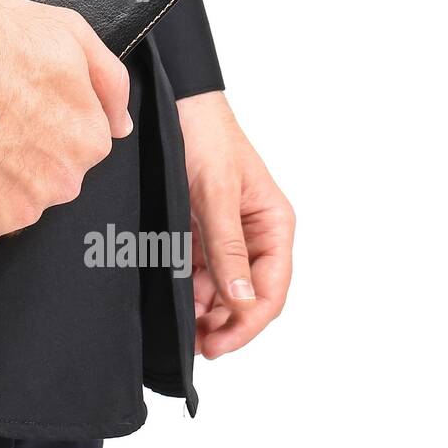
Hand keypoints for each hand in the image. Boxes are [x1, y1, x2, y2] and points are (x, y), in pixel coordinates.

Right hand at [0, 0, 132, 266]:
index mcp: (87, 141)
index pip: (69, 157)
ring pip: (3, 215)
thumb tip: (120, 127)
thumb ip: (108, 82)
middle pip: (38, 189)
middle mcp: (61, 183)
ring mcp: (15, 211)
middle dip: (12, 168)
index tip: (7, 118)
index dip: (35, 137)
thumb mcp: (70, 33)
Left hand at [176, 91, 294, 357]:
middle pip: (247, 294)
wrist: (174, 102)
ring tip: (180, 327)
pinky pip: (198, 268)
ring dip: (204, 308)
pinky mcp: (199, 228)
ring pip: (222, 286)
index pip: (271, 289)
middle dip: (224, 322)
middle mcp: (255, 233)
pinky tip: (173, 296)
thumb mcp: (216, 193)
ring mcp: (227, 233)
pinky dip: (188, 285)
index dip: (248, 323)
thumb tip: (241, 300)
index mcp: (274, 225)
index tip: (219, 345)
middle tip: (194, 345)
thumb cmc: (205, 137)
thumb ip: (227, 247)